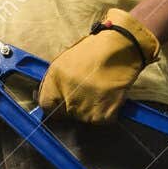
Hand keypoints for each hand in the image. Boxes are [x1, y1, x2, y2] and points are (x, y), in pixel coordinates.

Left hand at [37, 7, 160, 123]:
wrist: (121, 48)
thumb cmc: (95, 50)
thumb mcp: (67, 60)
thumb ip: (57, 80)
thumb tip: (52, 97)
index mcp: (55, 79)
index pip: (45, 105)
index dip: (54, 105)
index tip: (61, 104)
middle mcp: (67, 96)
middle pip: (66, 114)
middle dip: (74, 107)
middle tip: (88, 94)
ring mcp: (84, 108)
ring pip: (84, 118)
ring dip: (91, 110)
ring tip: (101, 92)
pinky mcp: (102, 115)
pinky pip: (101, 120)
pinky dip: (107, 112)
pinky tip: (110, 96)